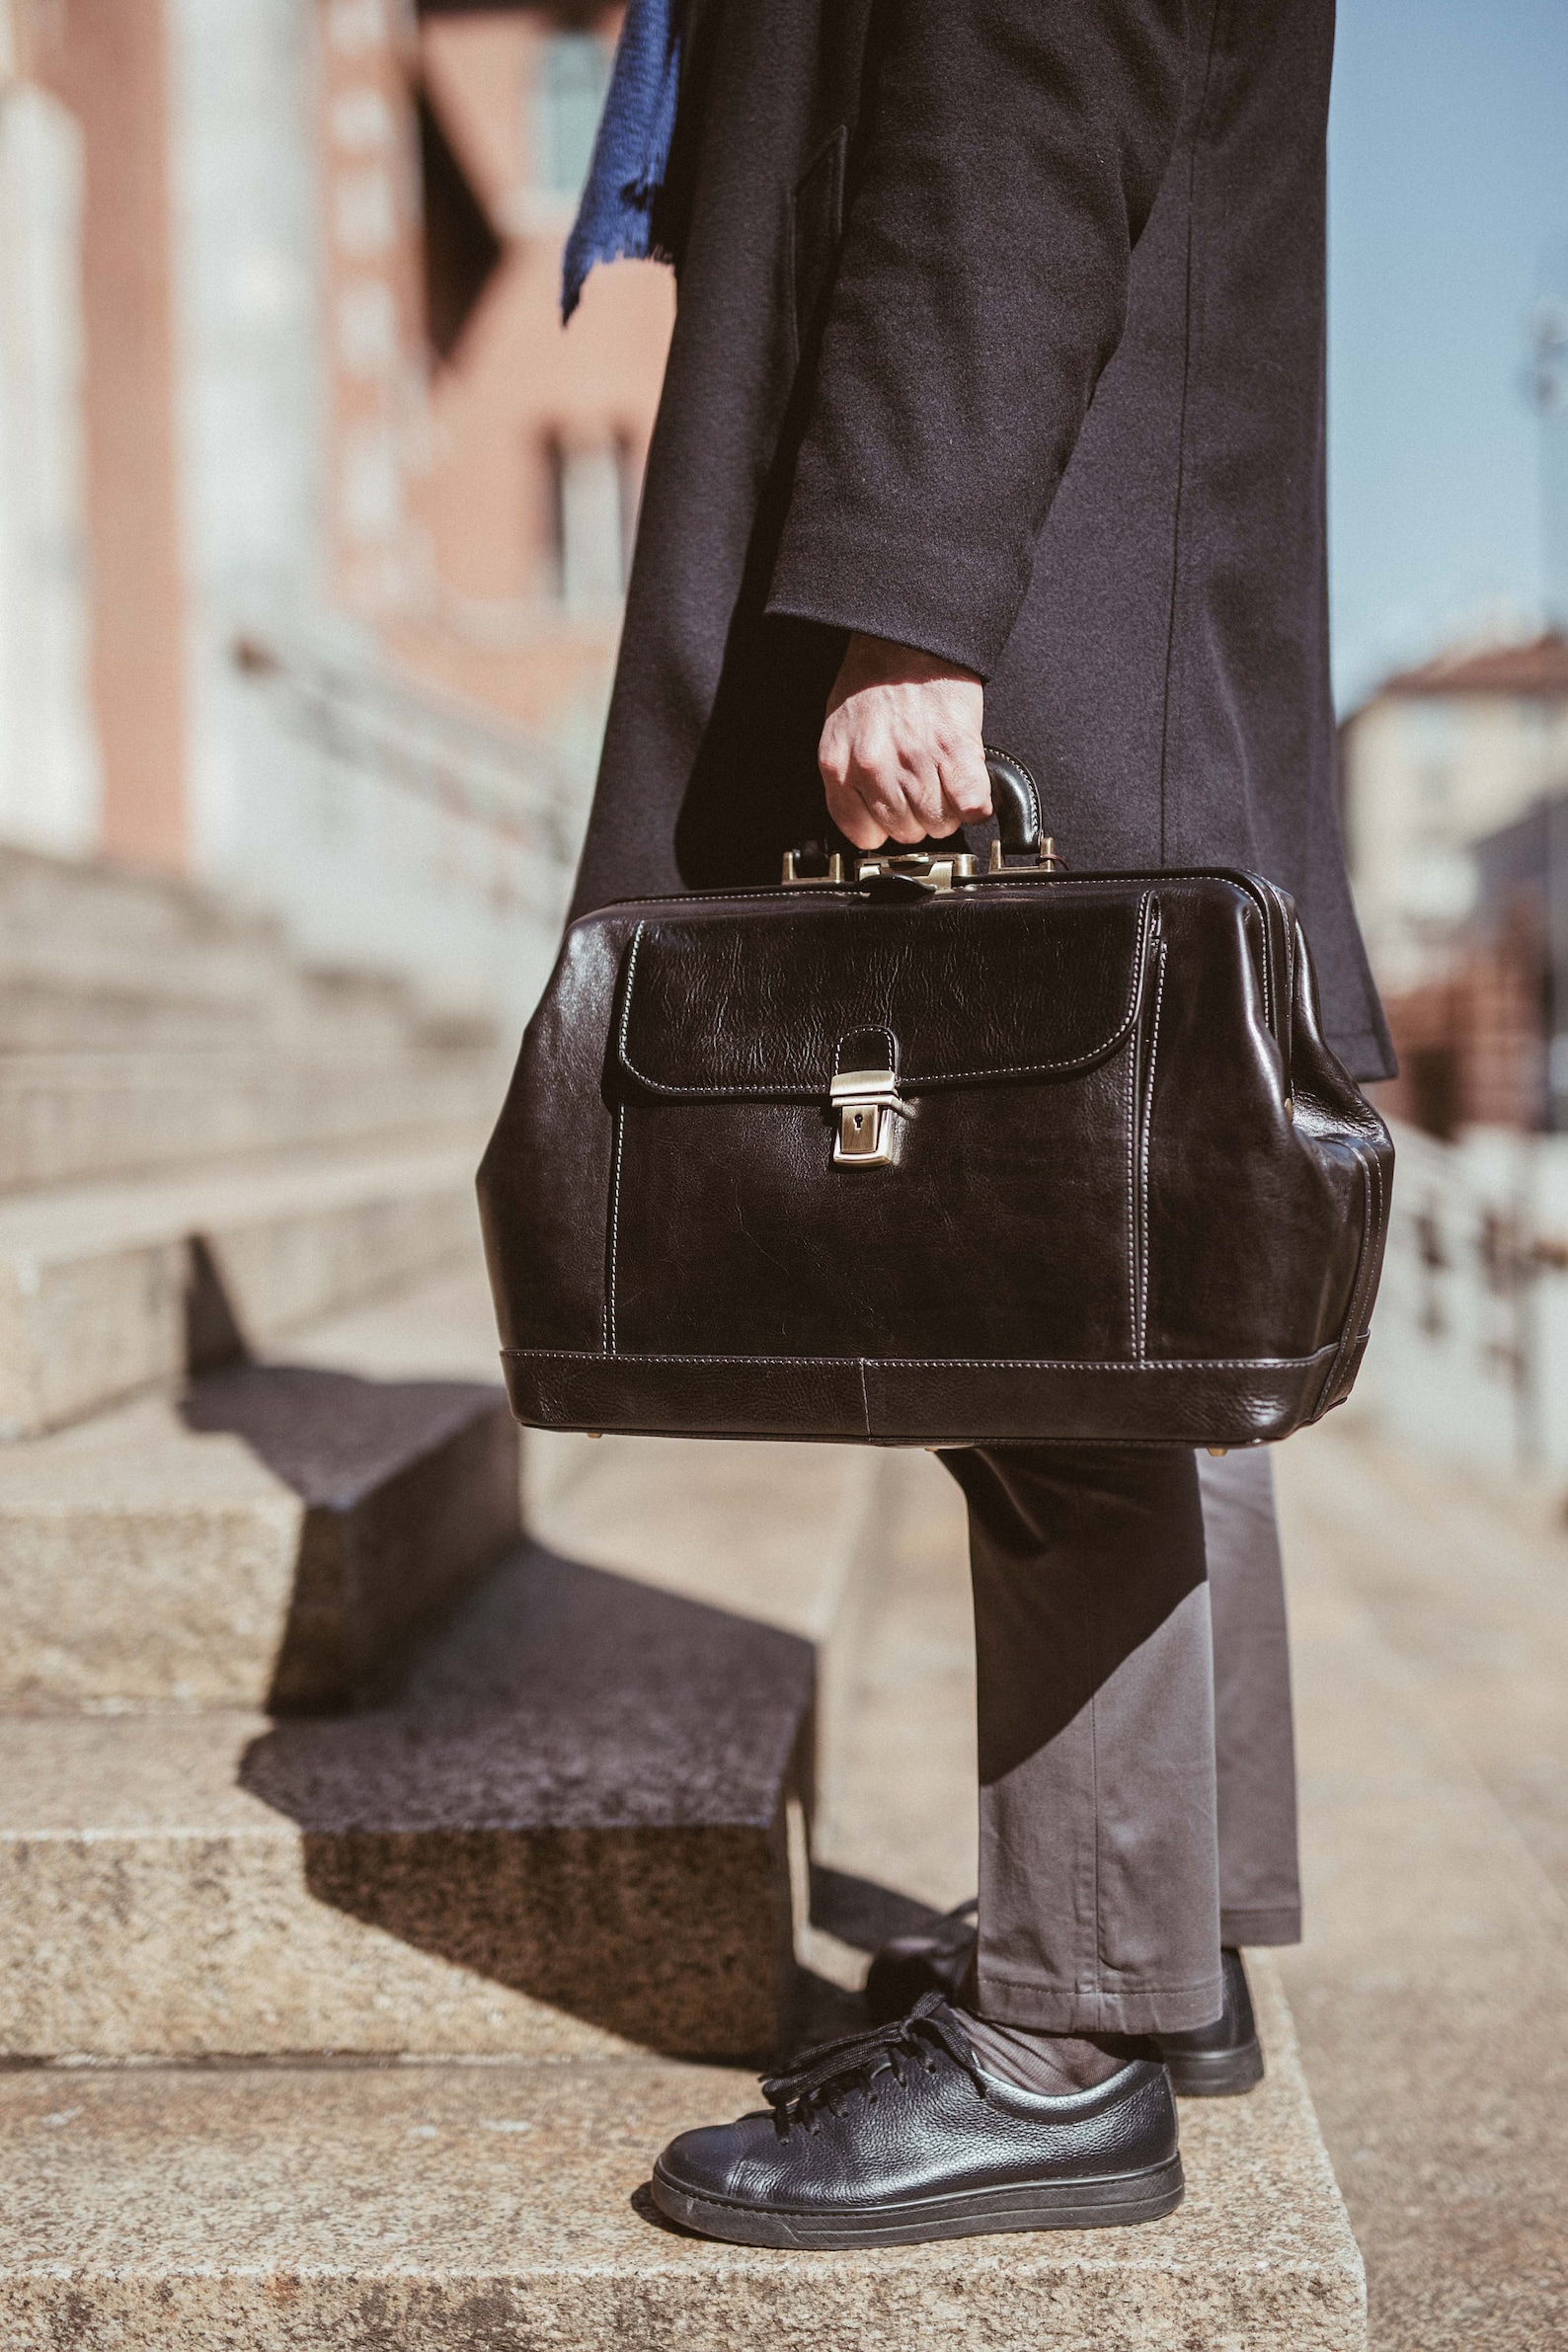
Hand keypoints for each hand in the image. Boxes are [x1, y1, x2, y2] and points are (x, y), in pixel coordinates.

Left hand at [818, 633, 990, 849]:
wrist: (908, 637)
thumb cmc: (874, 679)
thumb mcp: (840, 730)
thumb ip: (848, 774)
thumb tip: (868, 814)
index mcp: (839, 764)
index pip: (862, 833)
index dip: (883, 828)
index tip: (895, 817)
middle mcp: (873, 767)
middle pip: (904, 832)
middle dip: (918, 818)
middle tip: (924, 791)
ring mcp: (914, 760)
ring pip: (939, 824)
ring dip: (948, 811)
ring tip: (947, 785)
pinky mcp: (955, 750)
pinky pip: (971, 806)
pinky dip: (976, 804)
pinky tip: (971, 790)